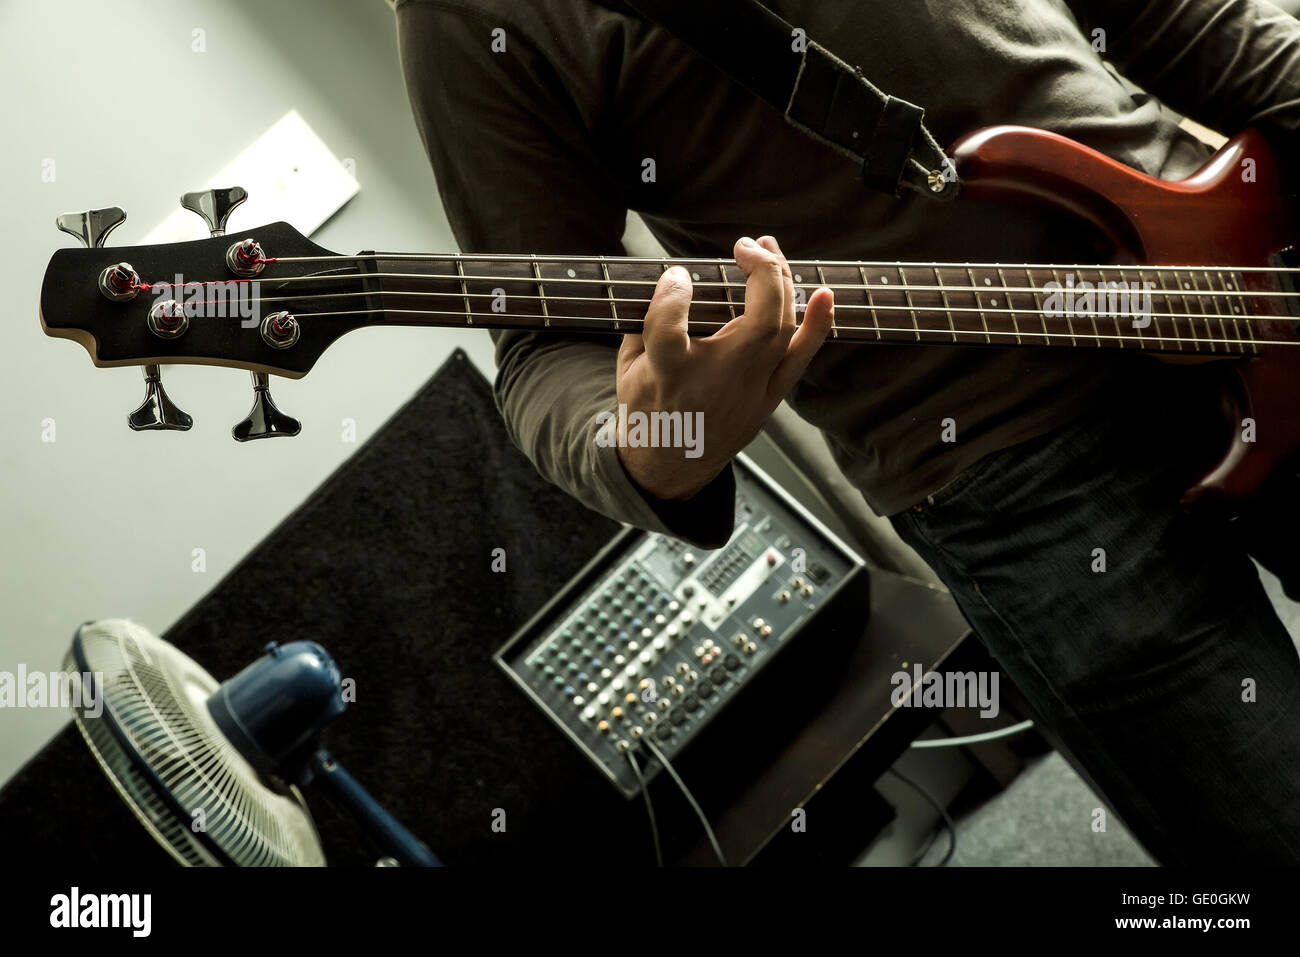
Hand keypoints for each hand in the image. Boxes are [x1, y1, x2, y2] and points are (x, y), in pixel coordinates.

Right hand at [614, 235, 834, 499]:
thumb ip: (645, 322)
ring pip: (782, 332)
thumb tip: (672, 276)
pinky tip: (824, 294)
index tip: (676, 276)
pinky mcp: (768, 399)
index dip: (672, 293)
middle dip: (761, 275)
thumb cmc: (648, 410)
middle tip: (744, 247)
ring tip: (768, 252)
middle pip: (756, 324)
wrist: (670, 465)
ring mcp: (748, 391)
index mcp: (668, 374)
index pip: (670, 326)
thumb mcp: (627, 367)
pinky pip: (800, 359)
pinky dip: (817, 326)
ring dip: (782, 283)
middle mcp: (714, 381)